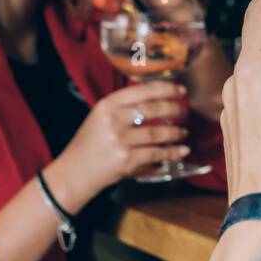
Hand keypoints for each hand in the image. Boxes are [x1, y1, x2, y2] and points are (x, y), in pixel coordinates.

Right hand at [52, 82, 191, 199]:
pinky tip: (182, 150)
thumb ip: (124, 106)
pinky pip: (156, 153)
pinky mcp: (127, 160)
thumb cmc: (91, 142)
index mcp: (108, 104)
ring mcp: (120, 141)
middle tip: (184, 111)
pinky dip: (172, 152)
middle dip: (174, 109)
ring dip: (176, 132)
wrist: (76, 171)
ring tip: (184, 132)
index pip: (143, 91)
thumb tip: (158, 96)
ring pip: (158, 133)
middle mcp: (113, 120)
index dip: (166, 89)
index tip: (181, 90)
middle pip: (153, 109)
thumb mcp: (101, 116)